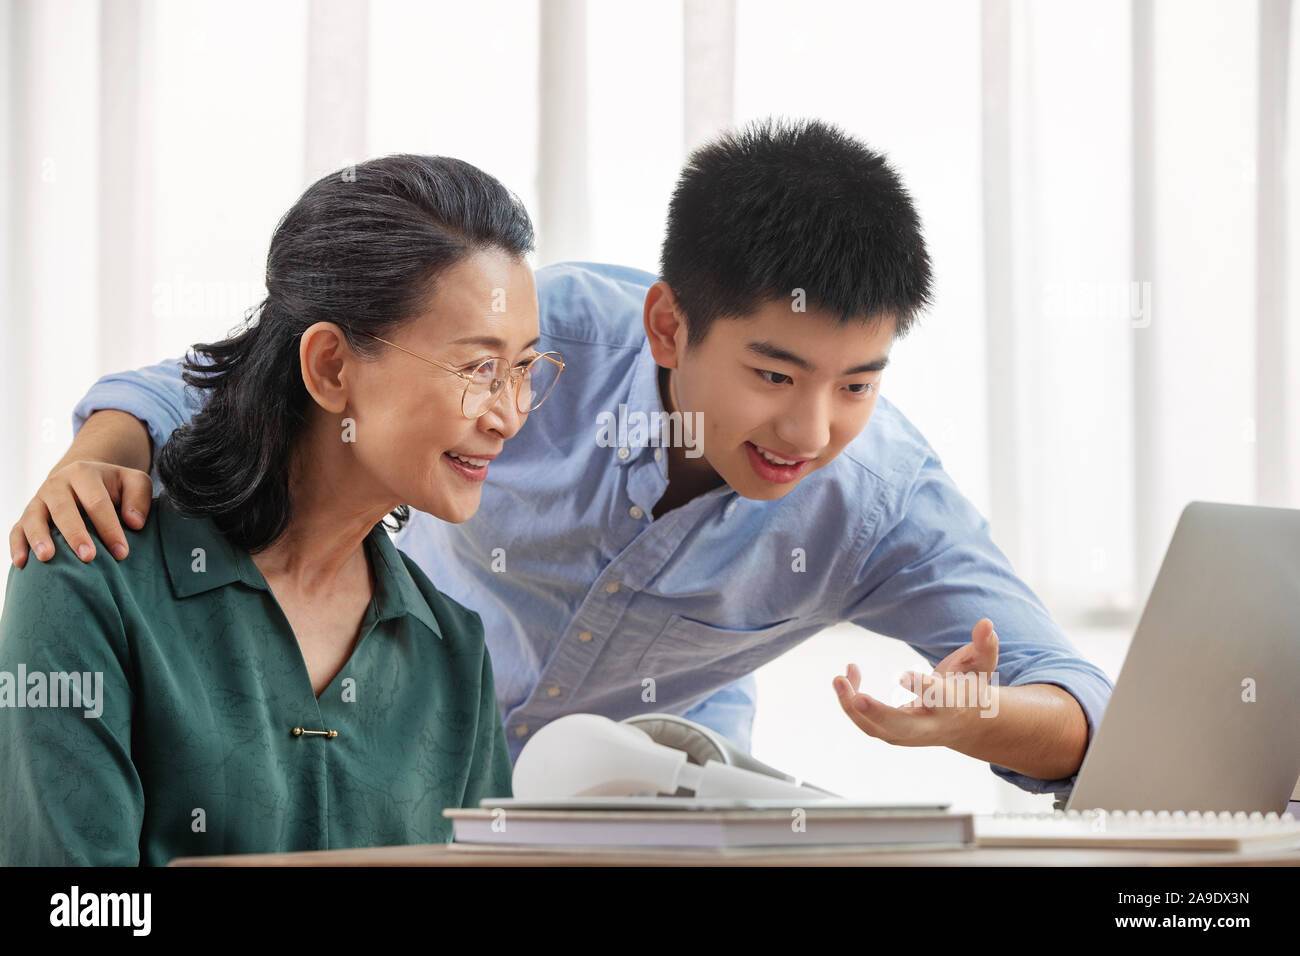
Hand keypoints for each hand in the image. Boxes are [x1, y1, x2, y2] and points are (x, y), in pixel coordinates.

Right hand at [9, 461, 153, 566]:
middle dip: (75, 534)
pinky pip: (17, 528)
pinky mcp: (27, 514)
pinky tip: (21, 562)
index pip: (97, 502)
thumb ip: (139, 496)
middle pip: (64, 509)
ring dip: (39, 537)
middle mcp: (57, 484)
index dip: (109, 528)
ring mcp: (39, 499)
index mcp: (83, 473)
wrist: (82, 477)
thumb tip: (134, 523)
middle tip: (88, 557)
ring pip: (34, 517)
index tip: (121, 552)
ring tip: (47, 558)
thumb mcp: (133, 482)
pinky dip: (17, 544)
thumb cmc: (113, 486)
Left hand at [831, 618, 999, 747]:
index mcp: (953, 706)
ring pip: (877, 729)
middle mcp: (930, 725)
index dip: (922, 688)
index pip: (938, 699)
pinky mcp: (893, 734)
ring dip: (852, 708)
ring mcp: (910, 734)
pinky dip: (852, 703)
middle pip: (902, 727)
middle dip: (878, 714)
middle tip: (856, 696)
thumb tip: (986, 622)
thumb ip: (984, 645)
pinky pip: (867, 723)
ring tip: (838, 679)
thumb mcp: (981, 666)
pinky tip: (845, 678)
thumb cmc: (971, 688)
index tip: (903, 676)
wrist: (968, 725)